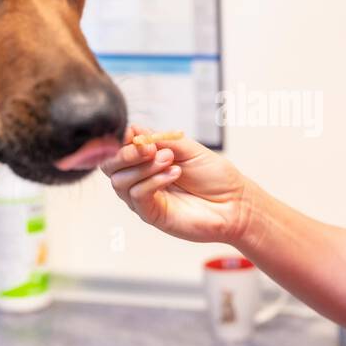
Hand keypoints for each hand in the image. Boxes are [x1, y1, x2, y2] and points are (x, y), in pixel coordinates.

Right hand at [100, 124, 253, 243]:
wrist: (235, 203)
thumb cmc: (216, 177)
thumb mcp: (189, 149)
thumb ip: (162, 140)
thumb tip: (135, 130)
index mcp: (148, 160)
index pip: (118, 148)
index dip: (122, 140)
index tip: (137, 135)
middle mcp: (141, 179)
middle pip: (110, 167)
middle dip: (125, 154)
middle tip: (150, 149)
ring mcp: (145, 198)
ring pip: (120, 182)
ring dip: (143, 167)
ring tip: (170, 162)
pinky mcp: (152, 215)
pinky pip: (137, 197)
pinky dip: (152, 182)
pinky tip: (173, 174)